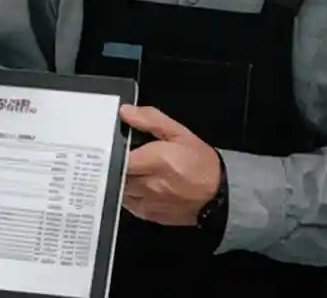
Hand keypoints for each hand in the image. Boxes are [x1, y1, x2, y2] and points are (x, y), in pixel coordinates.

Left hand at [119, 105, 221, 225]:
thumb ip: (150, 120)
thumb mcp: (179, 133)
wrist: (217, 195)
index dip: (110, 150)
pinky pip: (127, 202)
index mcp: (156, 161)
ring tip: (133, 169)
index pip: (118, 158)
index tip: (108, 144)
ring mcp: (147, 202)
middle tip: (122, 155)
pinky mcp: (147, 214)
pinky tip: (138, 184)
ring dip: (120, 179)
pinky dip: (128, 192)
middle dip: (115, 164)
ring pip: (119, 189)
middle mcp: (149, 184)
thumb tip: (125, 112)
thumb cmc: (200, 163)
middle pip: (115, 174)